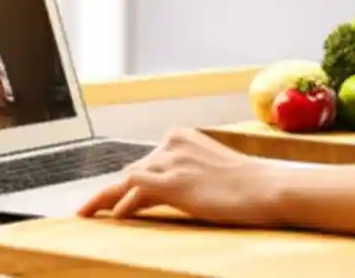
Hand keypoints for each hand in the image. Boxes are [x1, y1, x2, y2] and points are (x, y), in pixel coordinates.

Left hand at [77, 128, 281, 226]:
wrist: (267, 188)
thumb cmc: (247, 185)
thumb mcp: (211, 170)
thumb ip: (185, 173)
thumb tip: (159, 192)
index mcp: (181, 137)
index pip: (145, 162)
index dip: (125, 182)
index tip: (107, 196)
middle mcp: (172, 144)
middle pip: (132, 171)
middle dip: (111, 192)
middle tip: (87, 210)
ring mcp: (171, 162)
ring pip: (126, 180)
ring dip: (105, 199)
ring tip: (86, 215)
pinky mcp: (173, 182)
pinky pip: (134, 190)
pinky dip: (121, 203)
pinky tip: (114, 218)